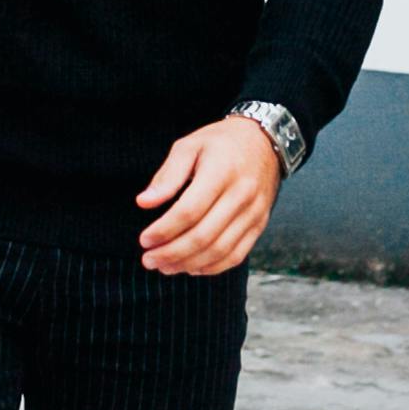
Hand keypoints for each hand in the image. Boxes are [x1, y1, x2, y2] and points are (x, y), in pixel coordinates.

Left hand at [135, 116, 281, 275]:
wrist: (264, 142)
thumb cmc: (220, 143)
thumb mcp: (189, 146)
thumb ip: (167, 176)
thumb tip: (144, 203)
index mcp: (221, 171)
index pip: (189, 211)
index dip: (164, 230)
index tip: (144, 239)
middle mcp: (242, 194)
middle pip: (203, 235)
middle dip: (171, 253)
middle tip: (148, 260)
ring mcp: (254, 212)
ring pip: (219, 250)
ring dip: (188, 264)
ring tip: (164, 267)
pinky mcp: (260, 225)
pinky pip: (236, 255)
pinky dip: (212, 267)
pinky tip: (191, 267)